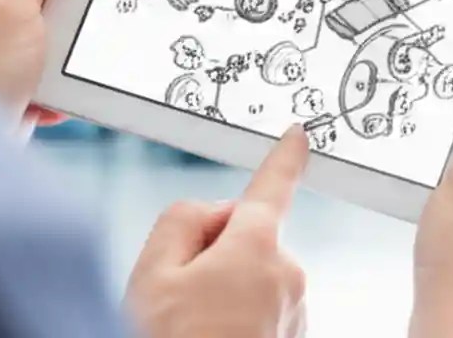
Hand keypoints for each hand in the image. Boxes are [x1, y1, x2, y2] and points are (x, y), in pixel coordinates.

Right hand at [125, 127, 309, 337]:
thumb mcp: (152, 273)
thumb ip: (184, 220)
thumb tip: (215, 214)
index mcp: (256, 247)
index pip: (273, 186)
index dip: (285, 157)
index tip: (300, 135)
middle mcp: (288, 274)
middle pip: (248, 237)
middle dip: (215, 253)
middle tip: (177, 296)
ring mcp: (295, 310)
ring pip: (252, 276)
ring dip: (224, 291)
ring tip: (194, 329)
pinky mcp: (293, 336)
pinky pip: (260, 308)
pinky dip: (235, 318)